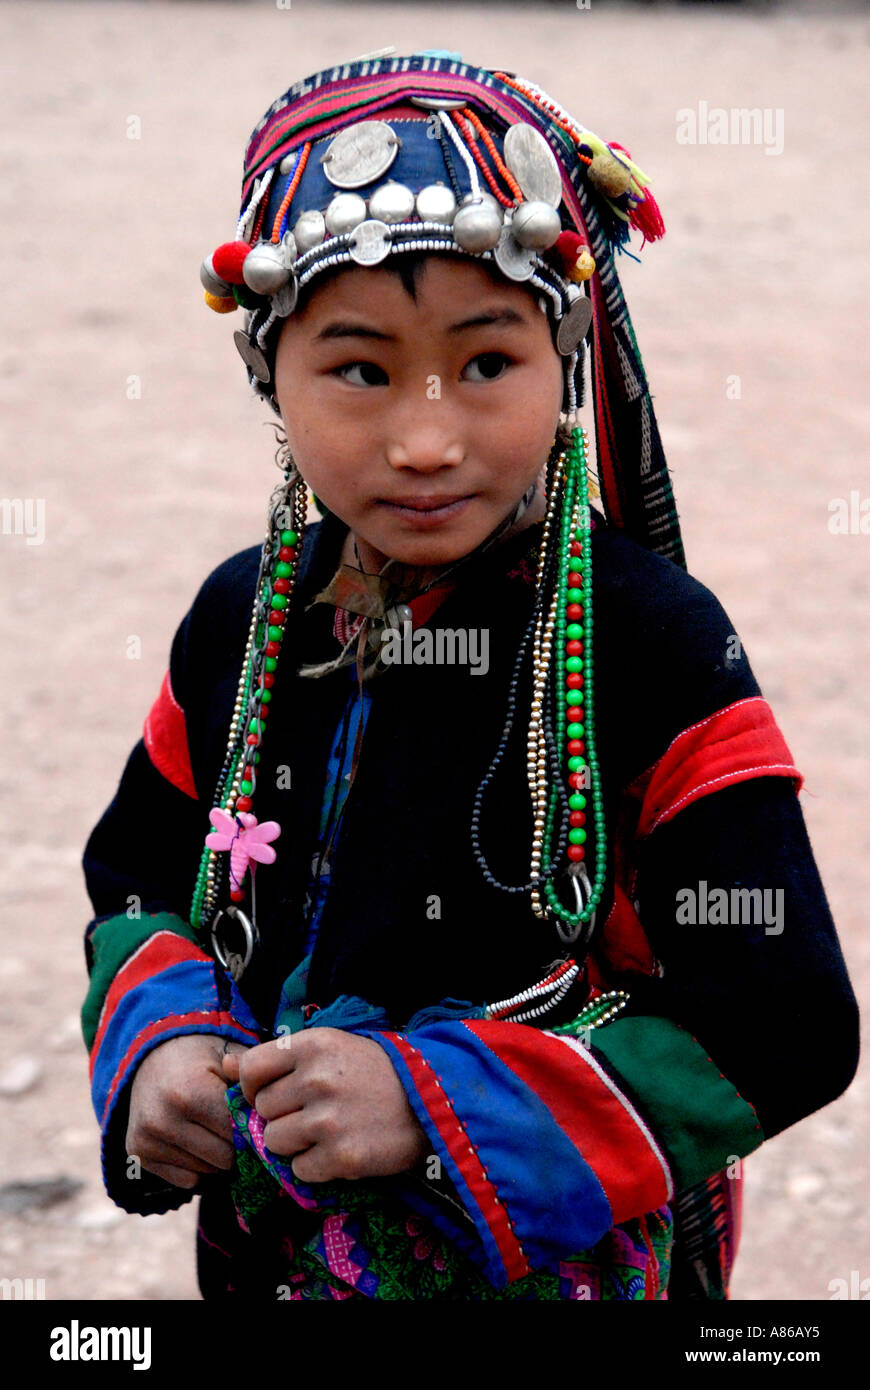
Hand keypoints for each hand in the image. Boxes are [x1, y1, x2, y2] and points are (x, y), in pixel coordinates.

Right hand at [126, 1033, 249, 1189]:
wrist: (151, 1058)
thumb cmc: (198, 1059)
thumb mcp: (226, 1056)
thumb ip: (250, 1079)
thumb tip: (266, 1104)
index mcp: (190, 1090)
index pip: (237, 1131)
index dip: (250, 1126)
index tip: (252, 1117)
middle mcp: (163, 1119)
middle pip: (224, 1158)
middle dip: (235, 1145)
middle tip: (234, 1127)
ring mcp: (147, 1139)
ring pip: (206, 1171)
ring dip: (216, 1156)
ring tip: (211, 1129)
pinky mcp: (138, 1155)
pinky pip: (186, 1181)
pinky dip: (197, 1167)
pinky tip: (193, 1141)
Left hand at [221, 1029, 427, 1182]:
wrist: (433, 1100)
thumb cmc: (376, 1071)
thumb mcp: (329, 1048)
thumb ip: (274, 1058)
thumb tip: (223, 1066)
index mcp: (311, 1045)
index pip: (250, 1070)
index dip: (255, 1087)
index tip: (274, 1093)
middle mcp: (316, 1079)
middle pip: (262, 1110)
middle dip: (280, 1116)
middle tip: (313, 1112)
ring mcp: (328, 1119)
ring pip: (274, 1142)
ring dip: (295, 1144)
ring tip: (327, 1132)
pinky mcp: (341, 1157)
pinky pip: (300, 1170)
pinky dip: (315, 1167)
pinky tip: (340, 1150)